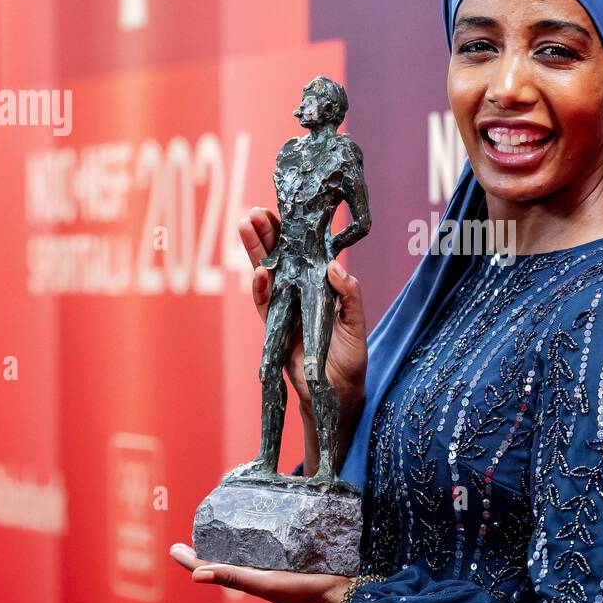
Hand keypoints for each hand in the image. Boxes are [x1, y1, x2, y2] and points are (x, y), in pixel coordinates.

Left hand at [169, 543, 350, 602]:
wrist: (336, 591)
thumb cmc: (300, 590)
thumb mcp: (263, 583)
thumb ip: (233, 577)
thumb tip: (195, 575)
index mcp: (245, 578)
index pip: (210, 567)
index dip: (191, 559)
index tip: (175, 547)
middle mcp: (255, 571)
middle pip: (224, 558)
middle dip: (208, 546)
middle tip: (195, 531)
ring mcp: (271, 564)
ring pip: (244, 550)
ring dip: (230, 539)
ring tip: (221, 524)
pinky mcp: (287, 556)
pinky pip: (265, 545)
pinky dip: (256, 535)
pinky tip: (259, 525)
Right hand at [238, 207, 368, 412]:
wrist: (337, 392)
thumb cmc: (350, 356)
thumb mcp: (356, 321)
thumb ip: (350, 294)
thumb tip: (333, 267)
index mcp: (319, 285)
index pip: (302, 252)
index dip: (291, 233)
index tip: (282, 211)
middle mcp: (298, 292)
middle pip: (278, 257)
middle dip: (266, 234)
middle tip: (253, 213)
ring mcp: (284, 308)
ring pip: (266, 274)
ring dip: (256, 252)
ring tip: (246, 228)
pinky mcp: (275, 328)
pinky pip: (265, 304)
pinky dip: (261, 289)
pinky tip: (259, 271)